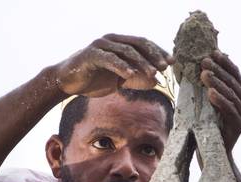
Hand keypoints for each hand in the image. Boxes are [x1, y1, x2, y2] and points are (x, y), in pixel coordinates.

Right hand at [53, 34, 172, 97]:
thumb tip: (156, 82)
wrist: (68, 83)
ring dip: (141, 62)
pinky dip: (122, 66)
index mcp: (120, 43)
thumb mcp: (119, 80)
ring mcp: (101, 45)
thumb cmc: (94, 79)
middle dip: (153, 55)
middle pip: (138, 44)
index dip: (158, 52)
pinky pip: (109, 59)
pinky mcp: (91, 54)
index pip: (144, 44)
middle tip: (165, 67)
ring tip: (153, 73)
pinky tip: (131, 75)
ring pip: (126, 51)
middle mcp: (112, 40)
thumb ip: (136, 79)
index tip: (172, 63)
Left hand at [200, 51, 240, 150]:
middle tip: (205, 61)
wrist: (214, 152)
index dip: (225, 63)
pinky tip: (210, 93)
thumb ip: (211, 87)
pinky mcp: (239, 125)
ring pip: (230, 94)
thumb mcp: (210, 103)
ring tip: (204, 74)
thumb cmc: (209, 126)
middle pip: (233, 82)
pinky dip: (219, 100)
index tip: (213, 52)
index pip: (235, 74)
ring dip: (217, 82)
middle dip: (218, 70)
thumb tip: (201, 67)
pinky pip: (229, 109)